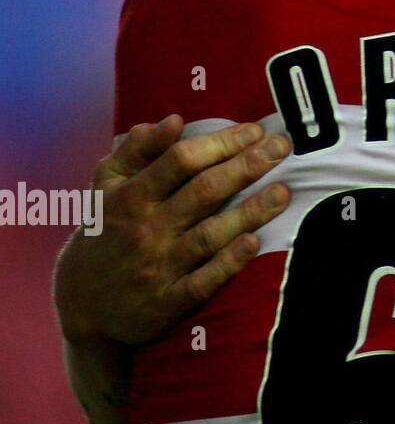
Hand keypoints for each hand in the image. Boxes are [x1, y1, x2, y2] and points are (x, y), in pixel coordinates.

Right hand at [54, 116, 290, 345]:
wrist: (82, 303)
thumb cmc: (105, 230)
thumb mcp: (105, 186)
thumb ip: (136, 150)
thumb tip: (173, 120)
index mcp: (131, 197)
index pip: (181, 161)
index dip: (220, 142)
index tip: (254, 130)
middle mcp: (147, 230)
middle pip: (203, 192)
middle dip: (246, 166)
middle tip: (282, 146)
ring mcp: (158, 267)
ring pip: (209, 235)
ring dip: (249, 212)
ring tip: (283, 191)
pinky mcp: (168, 303)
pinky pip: (203, 282)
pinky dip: (227, 263)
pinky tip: (253, 243)